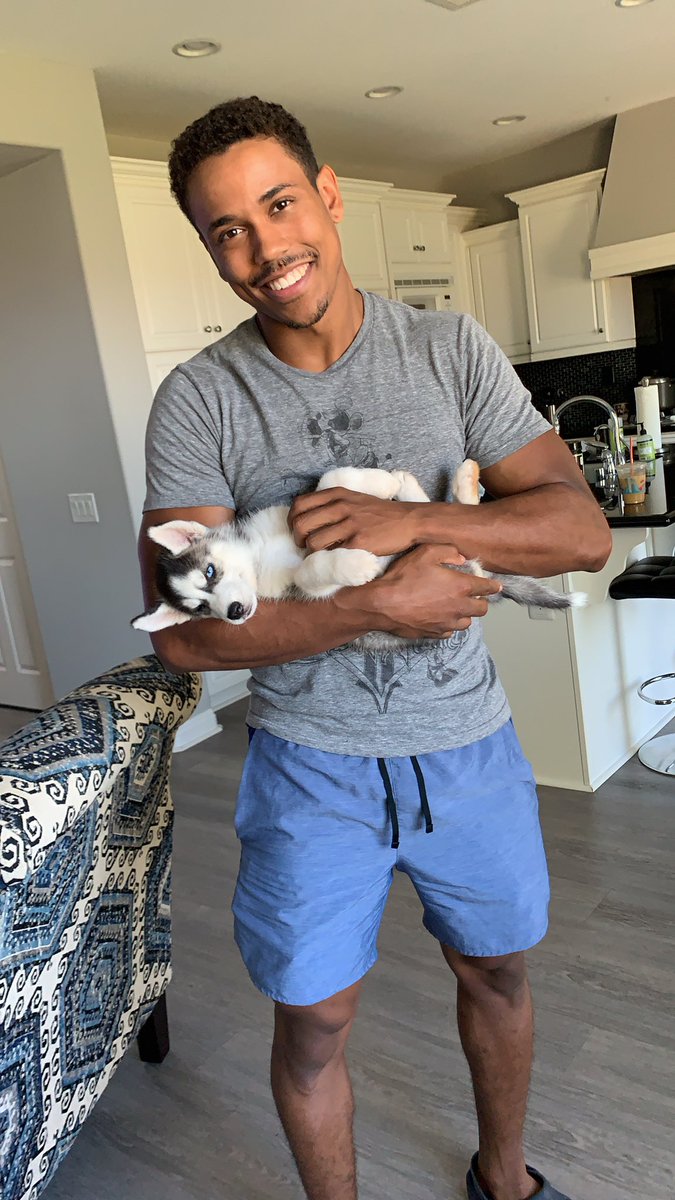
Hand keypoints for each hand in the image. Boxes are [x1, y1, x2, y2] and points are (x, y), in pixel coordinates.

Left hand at [288, 488, 420, 555]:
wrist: (409, 521)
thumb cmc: (380, 513)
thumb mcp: (354, 498)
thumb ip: (332, 503)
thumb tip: (308, 517)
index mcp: (337, 494)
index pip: (299, 504)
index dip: (292, 520)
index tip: (298, 530)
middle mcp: (341, 506)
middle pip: (301, 524)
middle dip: (297, 539)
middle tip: (305, 546)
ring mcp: (350, 525)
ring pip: (313, 542)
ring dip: (311, 552)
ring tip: (319, 554)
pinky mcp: (359, 543)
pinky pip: (331, 554)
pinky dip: (328, 559)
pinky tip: (335, 558)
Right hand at [364, 544, 501, 637]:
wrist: (382, 604)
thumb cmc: (403, 577)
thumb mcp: (425, 553)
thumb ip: (447, 552)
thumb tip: (460, 558)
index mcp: (461, 586)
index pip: (488, 588)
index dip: (493, 586)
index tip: (495, 585)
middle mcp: (459, 607)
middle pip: (482, 609)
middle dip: (481, 601)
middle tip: (473, 595)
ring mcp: (447, 623)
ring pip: (467, 623)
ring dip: (465, 615)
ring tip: (456, 607)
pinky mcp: (434, 633)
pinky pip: (449, 631)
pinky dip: (449, 625)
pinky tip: (441, 617)